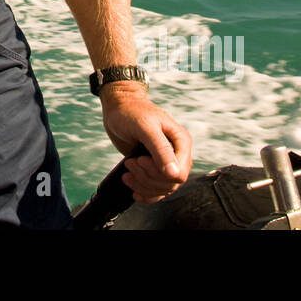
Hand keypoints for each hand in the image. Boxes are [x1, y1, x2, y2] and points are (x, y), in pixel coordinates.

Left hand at [99, 83, 191, 203]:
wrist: (119, 108)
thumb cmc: (132, 112)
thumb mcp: (145, 127)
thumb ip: (161, 149)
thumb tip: (174, 174)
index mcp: (181, 141)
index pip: (179, 174)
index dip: (159, 173)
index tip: (140, 160)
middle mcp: (177, 154)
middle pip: (170, 183)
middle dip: (147, 178)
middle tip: (131, 163)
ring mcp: (166, 162)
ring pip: (162, 189)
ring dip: (142, 184)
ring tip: (128, 168)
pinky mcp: (154, 168)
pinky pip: (156, 191)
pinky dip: (144, 192)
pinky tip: (132, 187)